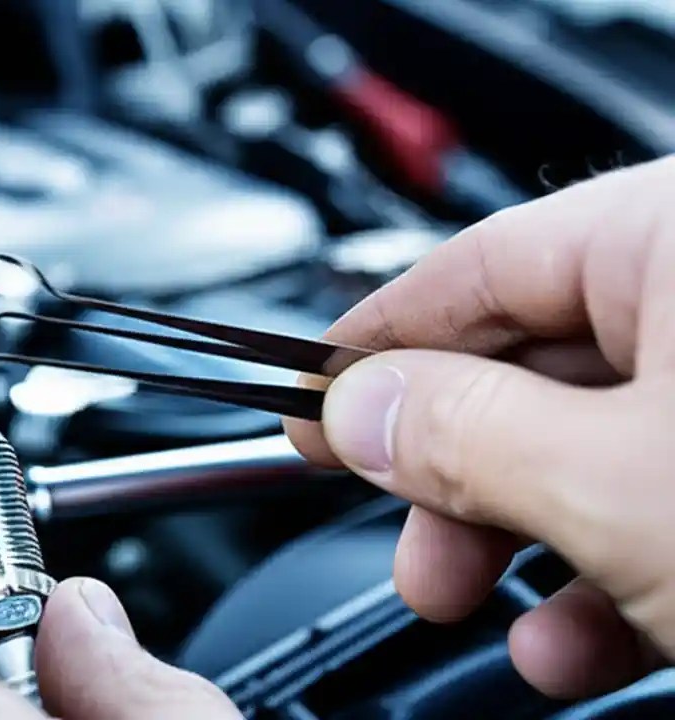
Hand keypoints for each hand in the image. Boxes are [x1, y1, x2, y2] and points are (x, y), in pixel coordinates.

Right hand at [285, 155, 674, 698]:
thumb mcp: (614, 483)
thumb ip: (462, 435)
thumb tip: (357, 407)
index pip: (479, 266)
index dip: (373, 344)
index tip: (305, 399)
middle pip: (531, 364)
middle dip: (450, 476)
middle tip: (397, 536)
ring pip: (595, 444)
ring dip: (519, 543)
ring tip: (473, 607)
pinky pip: (664, 493)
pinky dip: (610, 573)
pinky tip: (578, 642)